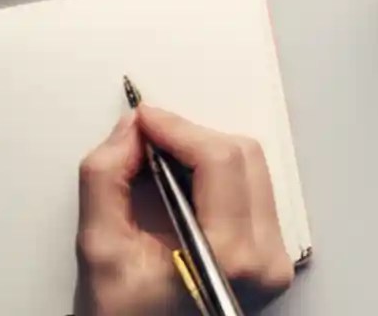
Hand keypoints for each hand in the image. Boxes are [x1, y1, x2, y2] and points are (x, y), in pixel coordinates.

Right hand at [74, 107, 292, 315]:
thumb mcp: (101, 254)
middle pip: (242, 156)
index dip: (177, 129)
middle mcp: (267, 257)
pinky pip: (254, 192)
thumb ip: (108, 181)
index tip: (144, 119)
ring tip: (160, 163)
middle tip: (146, 139)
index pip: (218, 161)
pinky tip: (183, 185)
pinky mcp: (273, 256)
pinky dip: (217, 177)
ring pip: (252, 169)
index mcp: (230, 257)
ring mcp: (276, 258)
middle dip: (191, 137)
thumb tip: (130, 131)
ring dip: (205, 154)